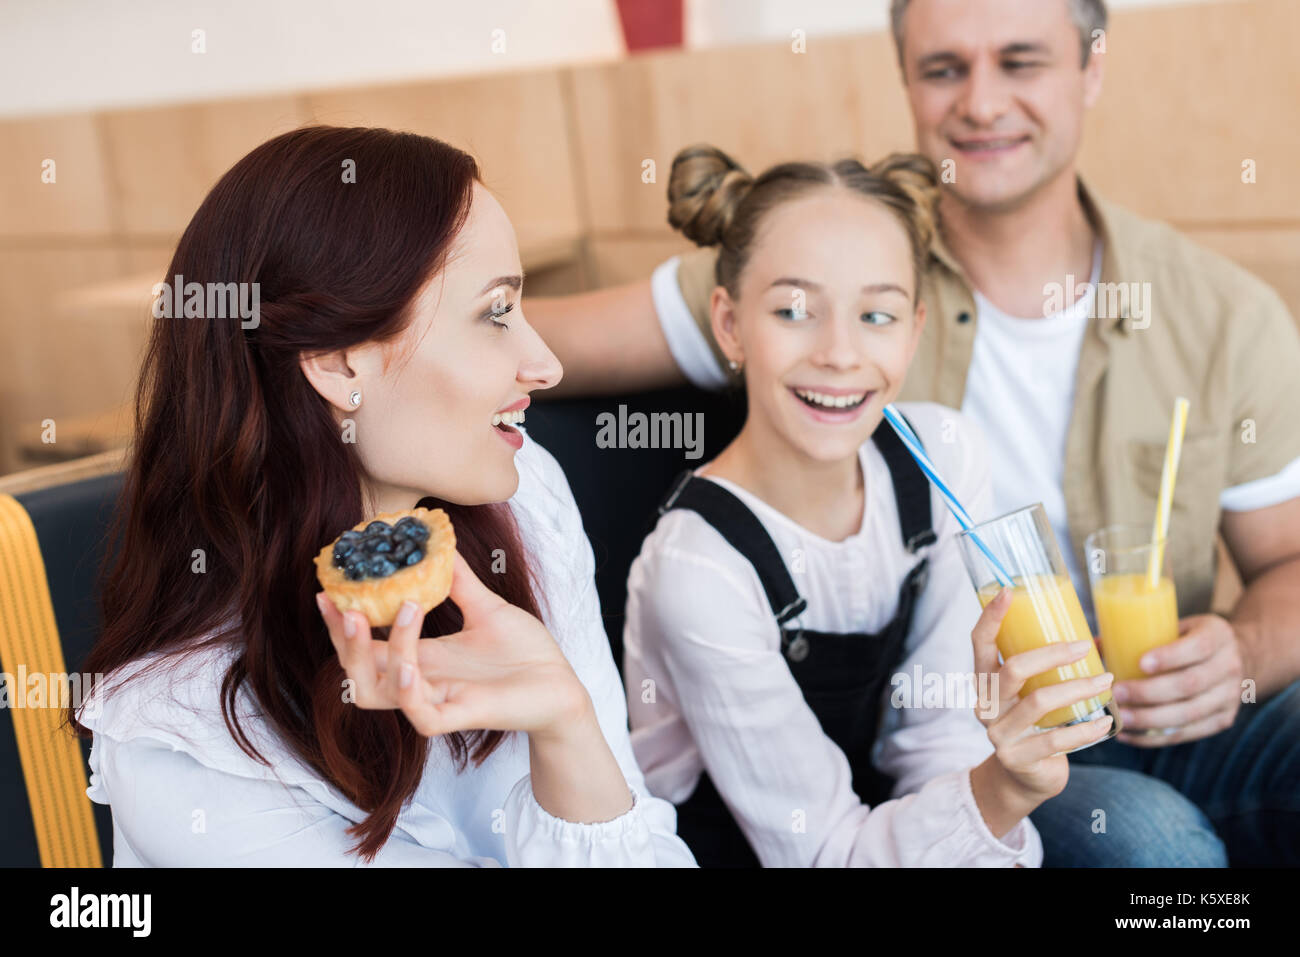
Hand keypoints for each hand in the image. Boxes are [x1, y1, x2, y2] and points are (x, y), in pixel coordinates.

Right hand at [317, 549, 591, 739]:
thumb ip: (459, 580)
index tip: (327, 589)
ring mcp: (438, 701)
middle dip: (343, 641)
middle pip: (357, 672)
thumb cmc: (525, 653)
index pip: (365, 645)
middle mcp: (422, 680)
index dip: (340, 622)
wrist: (562, 685)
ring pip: (379, 694)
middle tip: (345, 606)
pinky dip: (408, 693)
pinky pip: (420, 716)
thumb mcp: (487, 607)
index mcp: (422, 656)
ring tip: (401, 611)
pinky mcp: (461, 716)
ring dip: (379, 655)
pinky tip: (410, 666)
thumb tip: (439, 542)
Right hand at [971, 589, 1114, 803]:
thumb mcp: (1030, 693)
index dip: (991, 616)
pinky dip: (1085, 729)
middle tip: (1084, 647)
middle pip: (1013, 669)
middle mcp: (985, 704)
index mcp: (984, 682)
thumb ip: (1047, 669)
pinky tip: (1105, 721)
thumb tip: (1094, 637)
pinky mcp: (1018, 758)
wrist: (1022, 779)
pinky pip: (1056, 739)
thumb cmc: (1033, 725)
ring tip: (1106, 681)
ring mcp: (998, 733)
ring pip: (1039, 702)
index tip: (1009, 590)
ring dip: (1078, 689)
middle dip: (1052, 654)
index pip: (980, 642)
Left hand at [1110, 613, 1242, 746]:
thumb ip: (1139, 633)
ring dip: (1149, 718)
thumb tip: (1091, 645)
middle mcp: (1229, 667)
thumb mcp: (1174, 624)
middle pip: (1190, 684)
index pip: (1197, 647)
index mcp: (1217, 636)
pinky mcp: (1222, 720)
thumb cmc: (1188, 638)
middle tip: (1117, 693)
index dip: (1169, 657)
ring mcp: (1229, 697)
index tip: (1140, 663)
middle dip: (1149, 692)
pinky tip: (1129, 734)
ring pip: (1189, 713)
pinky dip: (1155, 736)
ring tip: (1119, 717)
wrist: (1234, 656)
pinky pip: (1187, 733)